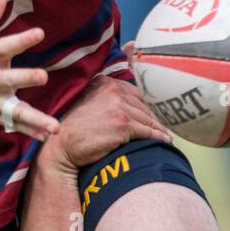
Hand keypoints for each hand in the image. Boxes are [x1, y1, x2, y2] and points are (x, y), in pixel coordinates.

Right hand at [0, 0, 58, 141]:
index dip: (22, 40)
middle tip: (42, 77)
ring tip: (54, 127)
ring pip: (17, 111)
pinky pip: (15, 124)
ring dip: (35, 119)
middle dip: (25, 78)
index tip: (40, 33)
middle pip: (10, 79)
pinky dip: (31, 131)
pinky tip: (48, 135)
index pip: (6, 45)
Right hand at [41, 76, 171, 174]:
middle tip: (167, 125)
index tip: (156, 112)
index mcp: (105, 84)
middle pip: (144, 104)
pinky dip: (158, 137)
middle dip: (155, 116)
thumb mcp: (88, 104)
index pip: (135, 92)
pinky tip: (164, 141)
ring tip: (167, 134)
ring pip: (147, 118)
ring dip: (159, 128)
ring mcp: (119, 107)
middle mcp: (113, 91)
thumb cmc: (75, 129)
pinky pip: (147, 131)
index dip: (147, 104)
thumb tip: (126, 105)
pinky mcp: (123, 125)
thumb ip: (105, 99)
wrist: (63, 146)